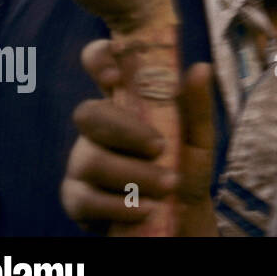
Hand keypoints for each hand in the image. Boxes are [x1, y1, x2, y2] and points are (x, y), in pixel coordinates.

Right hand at [61, 39, 217, 236]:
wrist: (182, 215)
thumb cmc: (186, 166)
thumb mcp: (199, 136)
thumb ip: (197, 105)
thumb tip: (200, 67)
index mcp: (125, 101)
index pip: (99, 64)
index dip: (98, 60)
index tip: (114, 76)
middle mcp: (98, 127)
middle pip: (88, 114)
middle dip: (125, 131)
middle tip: (161, 148)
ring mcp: (82, 161)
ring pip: (90, 160)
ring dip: (132, 176)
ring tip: (167, 187)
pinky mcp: (76, 198)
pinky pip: (84, 199)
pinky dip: (119, 206)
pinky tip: (145, 210)